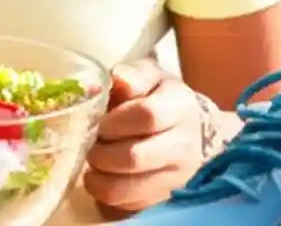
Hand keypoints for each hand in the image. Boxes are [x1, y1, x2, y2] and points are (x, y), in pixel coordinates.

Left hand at [84, 59, 206, 213]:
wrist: (190, 127)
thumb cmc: (160, 96)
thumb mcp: (150, 76)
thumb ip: (133, 76)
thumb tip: (118, 80)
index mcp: (179, 106)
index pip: (147, 116)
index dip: (115, 121)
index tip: (99, 122)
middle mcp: (183, 145)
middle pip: (135, 157)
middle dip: (102, 152)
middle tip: (90, 144)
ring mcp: (176, 176)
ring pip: (128, 188)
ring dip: (99, 176)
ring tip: (93, 162)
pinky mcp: (164, 197)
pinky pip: (128, 205)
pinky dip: (107, 193)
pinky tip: (103, 176)